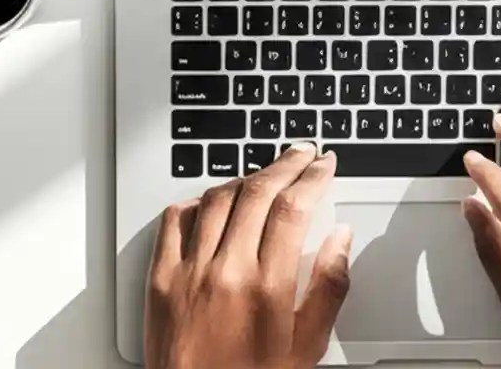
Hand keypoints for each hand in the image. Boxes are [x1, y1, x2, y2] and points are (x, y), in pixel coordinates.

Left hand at [145, 144, 351, 368]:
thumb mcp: (307, 346)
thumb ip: (329, 288)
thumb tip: (340, 240)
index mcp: (267, 287)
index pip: (294, 208)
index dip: (312, 177)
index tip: (323, 165)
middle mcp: (226, 271)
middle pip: (258, 192)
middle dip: (285, 164)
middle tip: (301, 154)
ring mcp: (189, 272)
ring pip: (218, 198)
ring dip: (246, 176)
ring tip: (265, 174)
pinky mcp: (160, 279)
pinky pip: (175, 220)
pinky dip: (197, 201)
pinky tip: (214, 200)